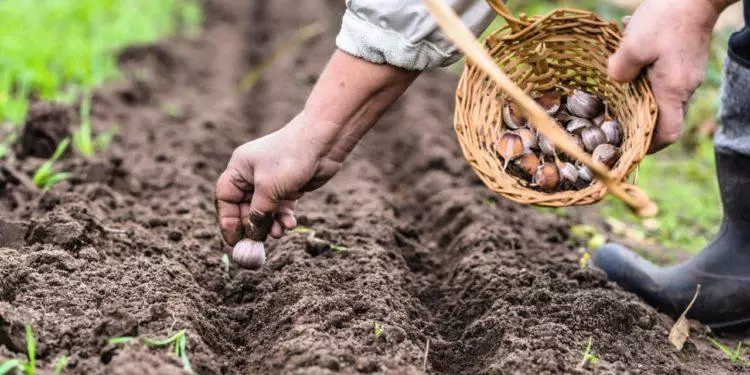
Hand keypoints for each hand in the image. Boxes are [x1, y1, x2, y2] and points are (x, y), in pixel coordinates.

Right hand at [215, 113, 342, 245]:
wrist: (323, 142)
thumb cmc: (290, 159)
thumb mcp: (269, 189)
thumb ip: (258, 214)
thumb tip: (252, 235)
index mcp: (239, 169)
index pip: (225, 198)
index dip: (227, 220)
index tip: (233, 240)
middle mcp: (252, 175)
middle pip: (244, 208)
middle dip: (252, 225)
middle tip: (258, 243)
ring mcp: (271, 182)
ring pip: (264, 211)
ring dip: (270, 224)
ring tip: (279, 233)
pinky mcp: (288, 187)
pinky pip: (280, 209)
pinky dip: (283, 218)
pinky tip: (290, 224)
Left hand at [608, 0, 731, 152]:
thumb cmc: (666, 19)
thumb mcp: (633, 44)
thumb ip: (619, 69)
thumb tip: (614, 81)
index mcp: (672, 91)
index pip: (668, 134)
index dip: (649, 146)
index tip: (628, 146)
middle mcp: (684, 88)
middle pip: (662, 118)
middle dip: (638, 122)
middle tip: (612, 121)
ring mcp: (686, 75)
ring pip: (659, 96)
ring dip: (637, 95)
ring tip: (615, 87)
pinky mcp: (683, 62)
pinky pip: (662, 78)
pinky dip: (644, 76)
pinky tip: (628, 58)